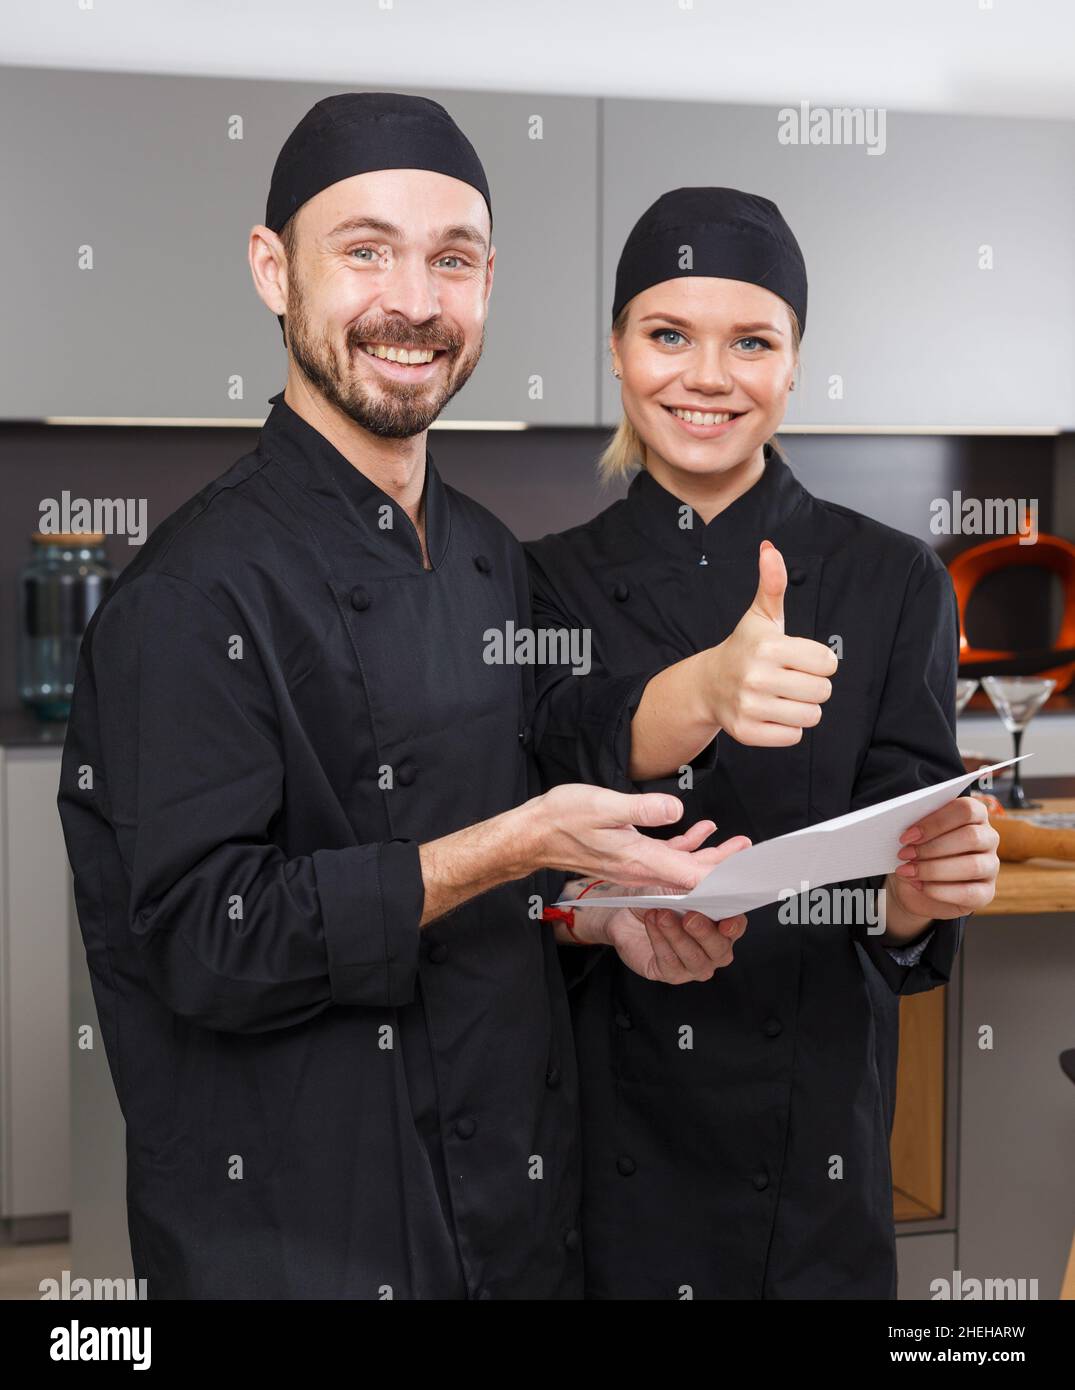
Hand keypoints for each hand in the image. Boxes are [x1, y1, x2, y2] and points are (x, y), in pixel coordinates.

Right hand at [525, 785, 748, 891]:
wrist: (534, 834)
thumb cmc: (563, 818)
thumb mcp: (602, 806)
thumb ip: (641, 808)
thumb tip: (677, 809)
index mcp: (640, 861)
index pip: (693, 878)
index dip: (725, 880)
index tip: (750, 879)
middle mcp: (641, 870)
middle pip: (695, 877)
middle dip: (729, 869)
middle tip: (758, 860)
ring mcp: (636, 865)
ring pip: (684, 868)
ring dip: (712, 857)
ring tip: (741, 845)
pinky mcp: (630, 856)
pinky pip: (667, 858)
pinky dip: (688, 848)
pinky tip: (702, 832)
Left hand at [567, 820, 749, 981]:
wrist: (622, 908)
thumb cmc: (657, 892)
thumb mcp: (684, 872)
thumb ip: (713, 860)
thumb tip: (742, 842)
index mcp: (722, 924)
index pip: (736, 926)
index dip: (735, 923)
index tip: (727, 916)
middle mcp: (712, 948)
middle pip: (720, 948)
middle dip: (705, 932)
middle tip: (690, 914)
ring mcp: (692, 964)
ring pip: (695, 959)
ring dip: (678, 935)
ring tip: (661, 913)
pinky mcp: (669, 972)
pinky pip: (670, 964)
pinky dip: (661, 942)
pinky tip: (652, 923)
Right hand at [703, 539, 837, 746]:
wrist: (708, 684)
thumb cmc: (745, 648)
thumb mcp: (761, 615)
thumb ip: (773, 583)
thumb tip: (769, 548)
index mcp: (768, 647)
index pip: (828, 662)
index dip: (819, 661)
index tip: (799, 658)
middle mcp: (757, 677)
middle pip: (823, 691)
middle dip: (812, 686)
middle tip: (791, 679)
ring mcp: (750, 706)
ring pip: (811, 716)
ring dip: (802, 708)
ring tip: (782, 696)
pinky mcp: (747, 732)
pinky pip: (793, 736)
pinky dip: (787, 728)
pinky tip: (771, 713)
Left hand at [885, 793, 1000, 933]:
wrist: (915, 885)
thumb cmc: (917, 852)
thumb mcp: (914, 838)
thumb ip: (917, 829)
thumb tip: (907, 834)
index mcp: (974, 815)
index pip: (966, 810)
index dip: (936, 822)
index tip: (907, 835)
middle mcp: (988, 838)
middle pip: (971, 837)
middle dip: (933, 847)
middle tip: (904, 854)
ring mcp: (991, 866)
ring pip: (972, 866)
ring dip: (934, 869)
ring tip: (908, 871)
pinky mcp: (986, 892)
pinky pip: (969, 892)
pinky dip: (939, 890)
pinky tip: (919, 885)